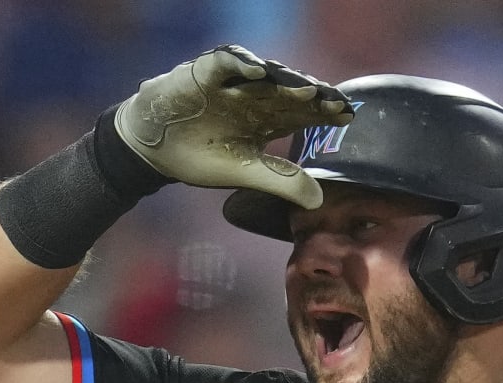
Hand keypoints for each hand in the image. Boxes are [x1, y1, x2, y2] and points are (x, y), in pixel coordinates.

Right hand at [114, 45, 353, 208]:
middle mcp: (256, 96)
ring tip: (306, 89)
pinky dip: (240, 63)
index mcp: (268, 118)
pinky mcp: (205, 72)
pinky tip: (257, 70)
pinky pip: (225, 61)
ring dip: (285, 79)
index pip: (305, 111)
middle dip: (314, 95)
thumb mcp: (243, 173)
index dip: (326, 112)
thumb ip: (280, 182)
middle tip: (335, 102)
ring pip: (265, 74)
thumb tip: (319, 201)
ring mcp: (233, 82)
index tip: (348, 117)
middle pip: (291, 90)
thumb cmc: (200, 157)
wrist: (154, 149)